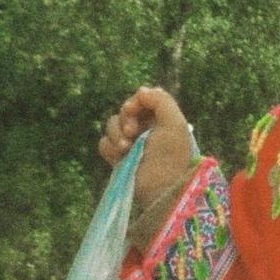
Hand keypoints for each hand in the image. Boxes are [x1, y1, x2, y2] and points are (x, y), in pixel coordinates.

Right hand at [99, 86, 198, 219]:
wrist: (160, 189)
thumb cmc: (171, 156)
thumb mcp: (174, 124)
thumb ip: (161, 101)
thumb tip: (141, 90)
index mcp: (162, 119)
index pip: (142, 99)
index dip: (135, 102)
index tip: (133, 109)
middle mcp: (146, 129)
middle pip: (125, 110)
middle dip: (126, 119)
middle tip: (133, 133)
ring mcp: (131, 143)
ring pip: (111, 125)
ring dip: (116, 134)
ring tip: (126, 148)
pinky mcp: (119, 157)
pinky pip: (104, 143)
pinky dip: (109, 148)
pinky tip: (120, 157)